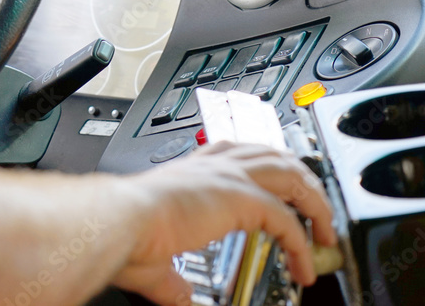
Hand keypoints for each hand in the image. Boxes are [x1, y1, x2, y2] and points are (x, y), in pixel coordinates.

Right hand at [111, 142, 337, 305]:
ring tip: (326, 231)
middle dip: (301, 180)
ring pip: (290, 176)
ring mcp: (228, 178)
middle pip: (273, 156)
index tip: (279, 195)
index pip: (238, 156)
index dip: (264, 171)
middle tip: (317, 210)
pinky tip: (305, 265)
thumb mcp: (155, 258)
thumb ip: (173, 279)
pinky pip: (288, 219)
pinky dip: (303, 244)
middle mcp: (213, 167)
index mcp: (191, 172)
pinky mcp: (241, 198)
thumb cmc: (127, 232)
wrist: (120, 221)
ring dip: (314, 203)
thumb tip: (180, 297)